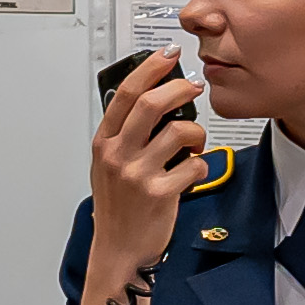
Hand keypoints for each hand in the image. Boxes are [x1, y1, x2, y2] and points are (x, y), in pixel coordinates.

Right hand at [83, 48, 207, 304]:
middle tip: (195, 88)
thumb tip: (154, 97)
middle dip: (179, 89)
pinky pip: (194, 165)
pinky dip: (200, 164)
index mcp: (104, 142)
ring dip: (197, 133)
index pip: (126, 94)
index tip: (169, 54)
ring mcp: (138, 175)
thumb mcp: (108, 164)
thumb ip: (124, 133)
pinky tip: (192, 172)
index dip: (150, 68)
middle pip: (151, 105)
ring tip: (196, 143)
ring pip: (180, 133)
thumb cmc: (118, 205)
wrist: (118, 250)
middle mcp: (118, 155)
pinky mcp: (160, 194)